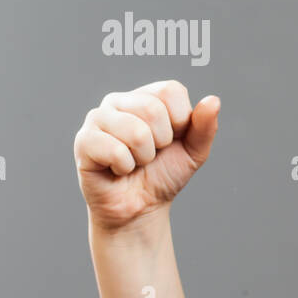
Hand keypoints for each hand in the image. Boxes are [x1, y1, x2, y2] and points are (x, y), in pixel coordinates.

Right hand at [73, 80, 220, 231]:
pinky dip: (125, 167)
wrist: (141, 207)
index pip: (170, 90)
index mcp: (147, 97)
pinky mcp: (84, 141)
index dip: (180, 121)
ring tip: (134, 162)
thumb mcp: (194, 151)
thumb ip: (205, 126)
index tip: (171, 139)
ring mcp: (98, 119)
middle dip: (161, 142)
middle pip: (152, 108)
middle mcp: (119, 101)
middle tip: (151, 154)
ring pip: (136, 131)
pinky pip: (114, 150)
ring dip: (144, 157)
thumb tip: (213, 100)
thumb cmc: (164, 174)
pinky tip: (118, 169)